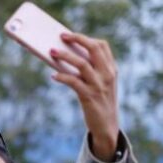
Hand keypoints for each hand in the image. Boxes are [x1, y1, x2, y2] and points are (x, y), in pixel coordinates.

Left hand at [51, 32, 119, 160]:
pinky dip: (62, 77)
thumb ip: (92, 70)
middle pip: (93, 49)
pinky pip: (74, 82)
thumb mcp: (101, 84)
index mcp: (111, 69)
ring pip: (82, 64)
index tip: (71, 36)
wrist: (107, 127)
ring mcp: (99, 85)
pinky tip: (53, 76)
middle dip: (77, 39)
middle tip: (62, 36)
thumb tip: (67, 57)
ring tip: (52, 52)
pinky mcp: (89, 96)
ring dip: (65, 56)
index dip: (86, 39)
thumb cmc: (99, 103)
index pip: (102, 46)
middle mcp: (107, 74)